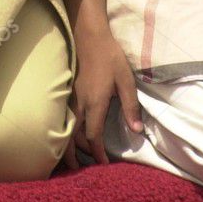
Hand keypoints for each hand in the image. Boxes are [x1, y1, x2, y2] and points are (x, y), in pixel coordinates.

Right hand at [64, 31, 142, 168]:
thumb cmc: (109, 55)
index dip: (98, 154)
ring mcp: (71, 96)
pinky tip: (72, 130)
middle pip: (73, 137)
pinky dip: (67, 129)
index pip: (93, 137)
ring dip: (70, 143)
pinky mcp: (68, 90)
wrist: (88, 34)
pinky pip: (65, 116)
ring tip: (78, 153)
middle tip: (84, 166)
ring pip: (66, 127)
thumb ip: (131, 106)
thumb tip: (137, 130)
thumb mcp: (126, 80)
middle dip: (77, 155)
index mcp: (95, 103)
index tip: (104, 165)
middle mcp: (79, 104)